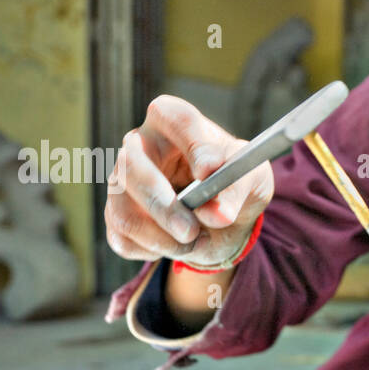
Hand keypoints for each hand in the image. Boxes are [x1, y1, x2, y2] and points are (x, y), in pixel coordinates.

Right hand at [104, 95, 273, 268]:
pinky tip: (178, 245)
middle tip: (191, 231)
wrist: (223, 219)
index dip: (190, 144)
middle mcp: (139, 146)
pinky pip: (124, 240)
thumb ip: (237, 189)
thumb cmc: (234, 183)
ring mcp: (121, 182)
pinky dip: (156, 251)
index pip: (172, 118)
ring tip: (196, 241)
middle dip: (163, 204)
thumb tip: (216, 214)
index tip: (210, 172)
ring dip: (163, 238)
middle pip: (131, 166)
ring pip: (124, 212)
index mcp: (173, 122)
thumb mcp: (251, 179)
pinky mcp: (116, 217)